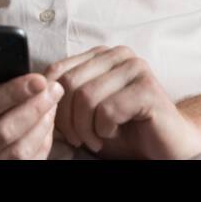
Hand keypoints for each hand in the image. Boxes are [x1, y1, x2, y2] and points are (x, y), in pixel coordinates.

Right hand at [0, 51, 62, 158]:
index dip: (11, 93)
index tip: (37, 78)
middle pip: (5, 134)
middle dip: (35, 109)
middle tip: (54, 87)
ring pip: (17, 154)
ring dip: (41, 127)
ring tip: (52, 102)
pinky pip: (20, 166)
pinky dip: (39, 147)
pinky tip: (45, 125)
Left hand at [44, 46, 200, 159]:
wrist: (166, 147)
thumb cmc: (124, 130)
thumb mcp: (86, 111)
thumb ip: (65, 96)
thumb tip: (34, 90)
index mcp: (100, 55)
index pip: (57, 70)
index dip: (51, 103)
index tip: (61, 128)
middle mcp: (118, 54)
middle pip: (69, 83)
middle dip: (66, 120)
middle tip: (78, 139)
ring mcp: (135, 68)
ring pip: (86, 97)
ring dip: (85, 129)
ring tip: (96, 139)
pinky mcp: (147, 88)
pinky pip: (107, 110)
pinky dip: (104, 130)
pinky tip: (112, 135)